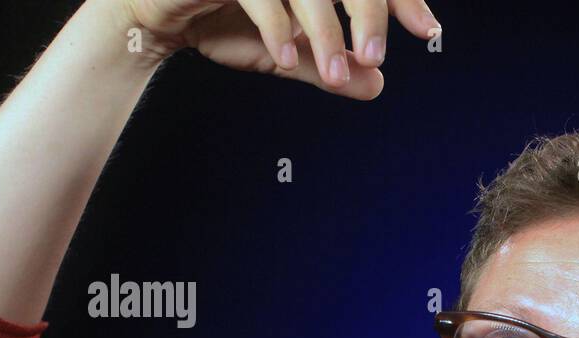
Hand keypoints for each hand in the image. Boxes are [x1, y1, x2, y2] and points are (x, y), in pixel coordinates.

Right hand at [114, 0, 441, 98]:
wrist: (151, 17)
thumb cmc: (218, 21)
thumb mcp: (286, 53)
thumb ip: (329, 66)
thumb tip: (377, 85)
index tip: (428, 31)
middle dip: (369, 11)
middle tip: (376, 56)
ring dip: (324, 29)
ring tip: (332, 73)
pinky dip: (276, 26)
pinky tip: (285, 60)